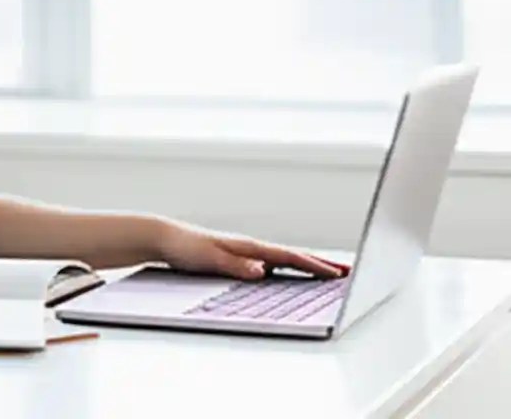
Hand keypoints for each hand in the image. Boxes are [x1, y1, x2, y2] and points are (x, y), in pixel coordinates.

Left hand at [154, 221, 345, 280]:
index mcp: (248, 245)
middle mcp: (251, 246)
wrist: (163, 236)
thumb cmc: (184, 246)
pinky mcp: (238, 257)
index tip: (337, 274)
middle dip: (320, 263)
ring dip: (308, 264)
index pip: (288, 256)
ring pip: (285, 258)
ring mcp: (246, 250)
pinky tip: (292, 274)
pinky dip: (289, 266)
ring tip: (330, 272)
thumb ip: (234, 265)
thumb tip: (262, 270)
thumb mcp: (208, 258)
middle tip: (348, 271)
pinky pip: (272, 262)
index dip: (314, 266)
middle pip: (293, 255)